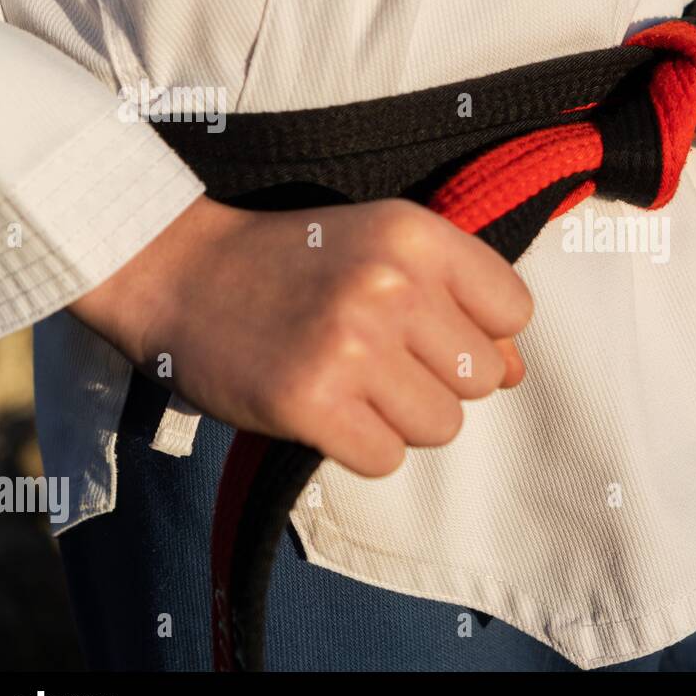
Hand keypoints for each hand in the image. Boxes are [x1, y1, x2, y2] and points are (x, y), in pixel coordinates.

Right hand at [71, 195, 532, 476]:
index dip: (482, 331)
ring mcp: (351, 346)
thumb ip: (460, 302)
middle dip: (440, 379)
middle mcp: (391, 285)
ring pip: (442, 426)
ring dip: (402, 418)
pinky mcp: (310, 402)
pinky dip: (361, 447)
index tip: (433, 329)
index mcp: (416, 236)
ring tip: (352, 383)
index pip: (515, 311)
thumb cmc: (293, 262)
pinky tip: (327, 410)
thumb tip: (516, 373)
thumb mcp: (382, 250)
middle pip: (483, 378)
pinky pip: (387, 459)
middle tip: (381, 358)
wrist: (179, 271)